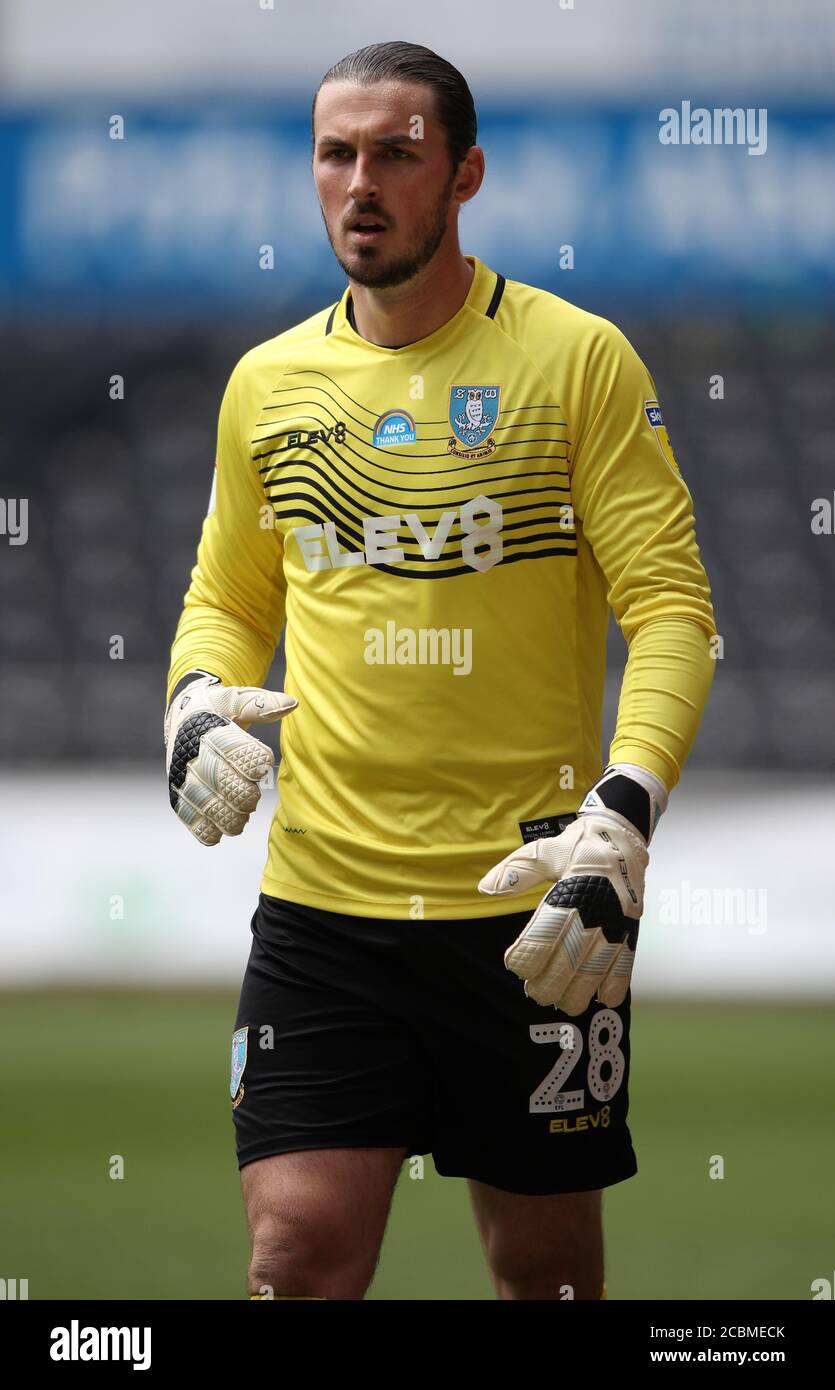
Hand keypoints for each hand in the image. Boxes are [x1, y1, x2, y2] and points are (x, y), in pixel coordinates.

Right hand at [164, 671, 297, 845]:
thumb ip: (261, 705)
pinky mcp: (177, 794)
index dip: (253, 760)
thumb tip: (292, 703)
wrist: (181, 716)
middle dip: (242, 794)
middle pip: (220, 782)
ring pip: (205, 804)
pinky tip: (221, 831)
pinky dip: (206, 828)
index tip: (263, 764)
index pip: (232, 749)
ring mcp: (183, 777)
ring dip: (227, 817)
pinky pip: (189, 817)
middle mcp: (191, 754)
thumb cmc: (217, 708)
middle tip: (253, 797)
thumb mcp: (235, 699)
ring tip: (242, 819)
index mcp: (207, 729)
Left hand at [478, 768, 664, 1015]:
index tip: (515, 966)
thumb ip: (517, 871)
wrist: (623, 832)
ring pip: (599, 965)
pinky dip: (617, 982)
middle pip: (573, 955)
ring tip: (564, 1003)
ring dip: (581, 989)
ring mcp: (617, 919)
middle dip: (552, 981)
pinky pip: (627, 959)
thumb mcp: (544, 850)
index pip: (549, 928)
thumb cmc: (579, 843)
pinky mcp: (631, 926)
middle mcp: (597, 906)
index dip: (531, 953)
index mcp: (573, 886)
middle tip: (535, 994)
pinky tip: (603, 998)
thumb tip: (486, 887)